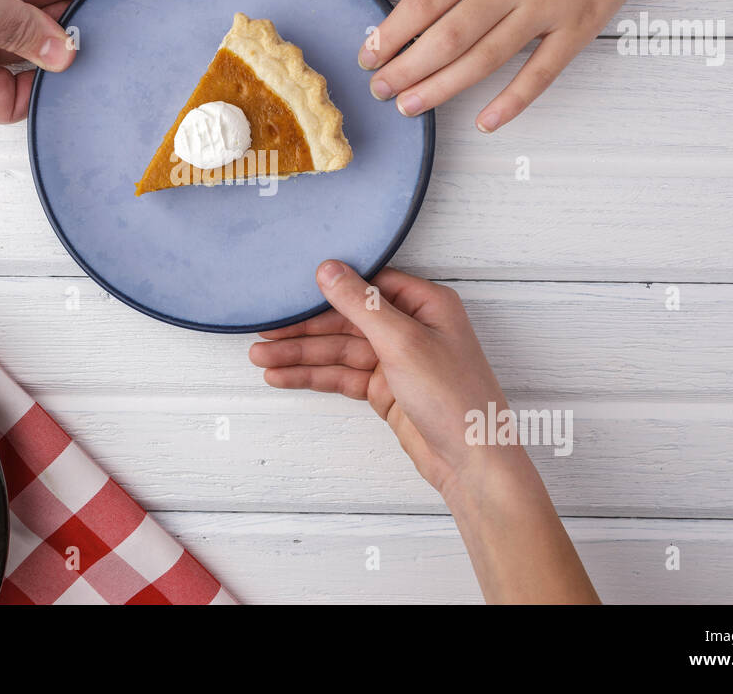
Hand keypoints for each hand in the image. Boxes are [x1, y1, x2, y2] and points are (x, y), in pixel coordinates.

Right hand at [251, 260, 599, 602]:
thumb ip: (361, 304)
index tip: (290, 292)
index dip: (328, 289)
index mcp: (426, 304)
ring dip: (301, 355)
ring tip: (260, 357)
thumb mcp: (403, 342)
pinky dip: (312, 376)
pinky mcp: (385, 390)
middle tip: (263, 332)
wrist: (472, 463)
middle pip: (347, 320)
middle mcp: (411, 327)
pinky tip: (282, 376)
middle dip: (304, 329)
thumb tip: (329, 269)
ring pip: (339, 350)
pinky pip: (341, 376)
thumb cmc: (455, 398)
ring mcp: (397, 360)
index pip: (367, 285)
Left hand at [360, 0, 679, 130]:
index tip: (367, 55)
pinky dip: (514, 100)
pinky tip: (487, 121)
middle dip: (407, 69)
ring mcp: (548, 6)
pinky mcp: (581, 24)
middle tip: (378, 91)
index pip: (426, 0)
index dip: (392, 33)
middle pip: (448, 38)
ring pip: (486, 60)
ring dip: (443, 88)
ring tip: (410, 106)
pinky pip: (543, 71)